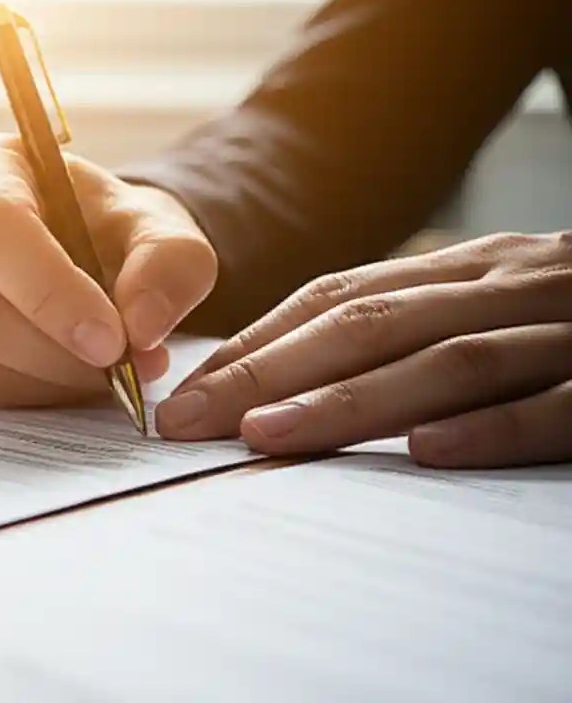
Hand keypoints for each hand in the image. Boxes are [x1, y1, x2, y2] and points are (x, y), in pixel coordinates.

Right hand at [0, 132, 216, 406]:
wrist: (76, 241)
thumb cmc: (107, 226)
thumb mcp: (160, 227)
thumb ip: (170, 265)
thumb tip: (141, 328)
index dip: (49, 292)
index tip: (112, 341)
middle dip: (58, 352)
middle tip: (124, 365)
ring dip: (50, 379)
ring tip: (105, 369)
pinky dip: (30, 392)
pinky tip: (69, 374)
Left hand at [156, 232, 571, 467]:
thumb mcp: (487, 297)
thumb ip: (409, 322)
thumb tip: (288, 372)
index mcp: (468, 270)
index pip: (341, 298)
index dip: (259, 342)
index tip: (187, 392)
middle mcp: (509, 287)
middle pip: (371, 326)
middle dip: (270, 373)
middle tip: (192, 422)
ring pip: (449, 360)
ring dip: (352, 400)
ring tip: (270, 438)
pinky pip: (562, 404)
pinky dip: (497, 427)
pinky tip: (430, 453)